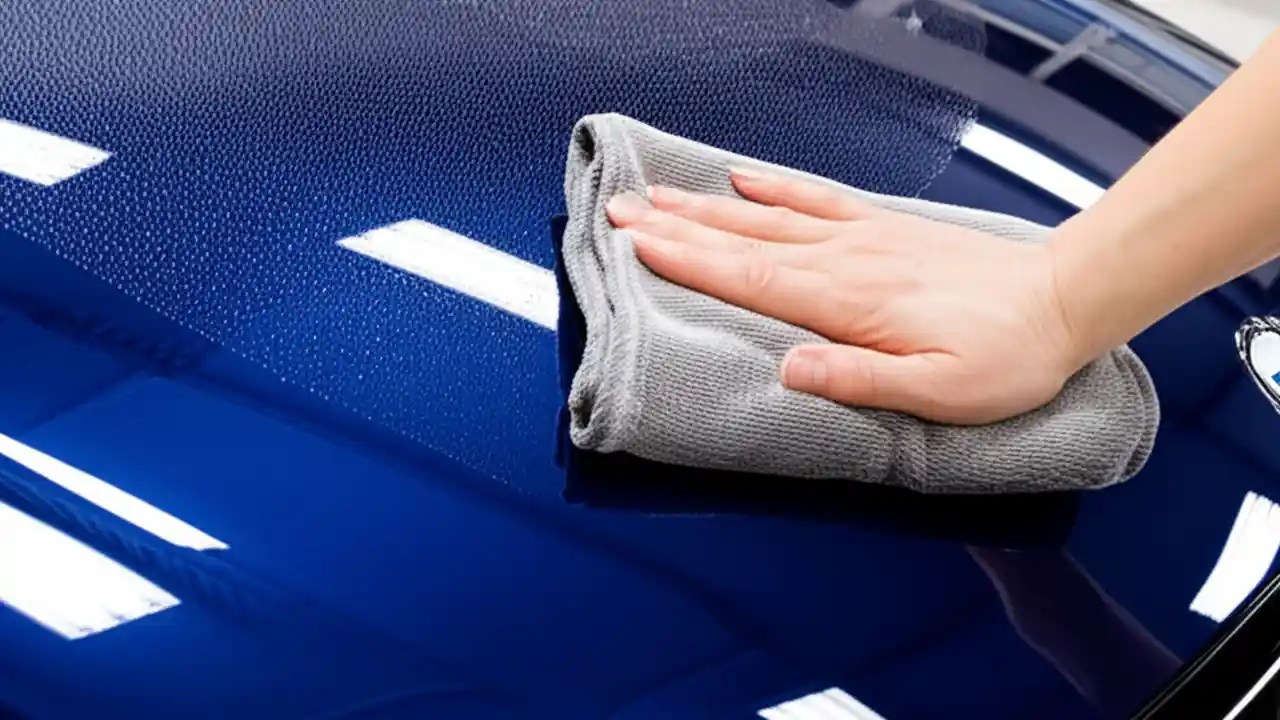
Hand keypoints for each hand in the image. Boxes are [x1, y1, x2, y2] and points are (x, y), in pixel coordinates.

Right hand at [605, 169, 1084, 423]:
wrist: (1064, 299)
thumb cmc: (1005, 357)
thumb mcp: (939, 391)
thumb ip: (859, 381)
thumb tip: (787, 370)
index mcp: (847, 303)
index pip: (749, 277)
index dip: (686, 260)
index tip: (633, 243)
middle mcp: (844, 260)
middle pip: (743, 238)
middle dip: (676, 226)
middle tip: (617, 210)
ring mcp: (863, 238)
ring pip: (768, 214)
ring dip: (707, 205)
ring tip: (656, 194)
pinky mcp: (883, 228)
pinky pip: (817, 198)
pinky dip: (775, 184)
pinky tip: (743, 175)